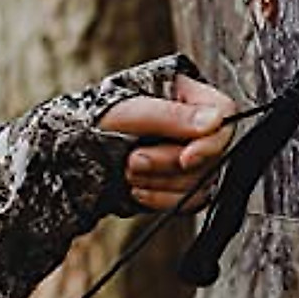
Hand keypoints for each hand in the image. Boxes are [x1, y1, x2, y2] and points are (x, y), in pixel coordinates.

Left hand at [99, 74, 235, 211]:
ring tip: (128, 171)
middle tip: (133, 160)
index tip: (186, 158)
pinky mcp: (181, 184)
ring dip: (161, 183)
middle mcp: (196, 127)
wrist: (74, 151)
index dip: (210, 142)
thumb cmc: (98, 119)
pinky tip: (137, 190)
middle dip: (169, 164)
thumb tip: (215, 121)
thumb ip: (171, 115)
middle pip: (212, 155)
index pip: (224, 115)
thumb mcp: (129, 111)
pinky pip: (189, 202)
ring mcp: (191, 158)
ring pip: (202, 182)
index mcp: (189, 96)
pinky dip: (161, 200)